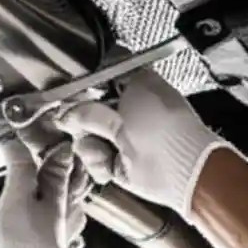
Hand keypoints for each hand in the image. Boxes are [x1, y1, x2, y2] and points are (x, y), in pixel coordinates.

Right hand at [0, 119, 87, 247]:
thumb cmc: (21, 246)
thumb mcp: (16, 201)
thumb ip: (20, 171)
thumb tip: (18, 142)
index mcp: (58, 200)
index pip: (64, 168)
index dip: (62, 152)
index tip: (63, 140)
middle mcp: (68, 219)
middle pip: (75, 191)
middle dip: (74, 176)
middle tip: (74, 162)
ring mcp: (66, 241)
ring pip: (76, 215)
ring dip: (74, 202)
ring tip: (73, 194)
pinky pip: (71, 242)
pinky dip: (71, 234)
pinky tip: (72, 238)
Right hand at [57, 69, 227, 217]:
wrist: (185, 171)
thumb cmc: (160, 131)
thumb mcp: (119, 115)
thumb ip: (86, 112)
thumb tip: (62, 115)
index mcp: (135, 85)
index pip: (98, 76)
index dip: (81, 86)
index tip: (70, 98)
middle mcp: (128, 107)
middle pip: (86, 107)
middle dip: (81, 122)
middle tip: (81, 129)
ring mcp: (124, 134)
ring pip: (88, 134)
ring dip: (91, 146)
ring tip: (105, 153)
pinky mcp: (121, 159)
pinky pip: (96, 157)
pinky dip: (99, 163)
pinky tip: (108, 167)